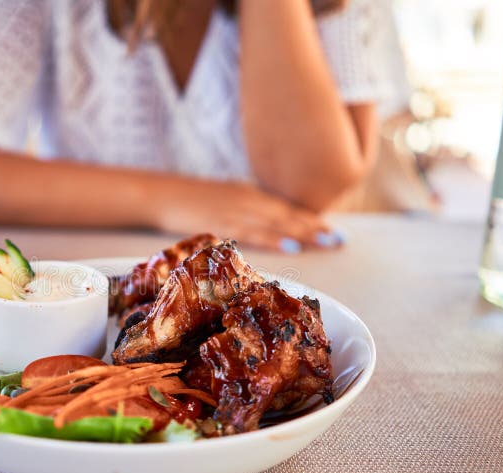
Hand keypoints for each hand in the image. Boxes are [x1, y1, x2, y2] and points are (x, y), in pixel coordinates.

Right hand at [152, 180, 342, 252]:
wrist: (160, 194)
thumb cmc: (190, 202)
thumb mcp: (224, 202)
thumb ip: (246, 213)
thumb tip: (265, 229)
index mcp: (250, 196)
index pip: (287, 209)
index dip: (311, 220)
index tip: (333, 231)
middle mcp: (249, 200)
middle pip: (289, 216)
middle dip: (316, 228)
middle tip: (341, 240)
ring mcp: (236, 211)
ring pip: (277, 224)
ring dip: (304, 233)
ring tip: (328, 242)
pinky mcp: (223, 223)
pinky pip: (253, 234)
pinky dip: (274, 240)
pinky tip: (292, 247)